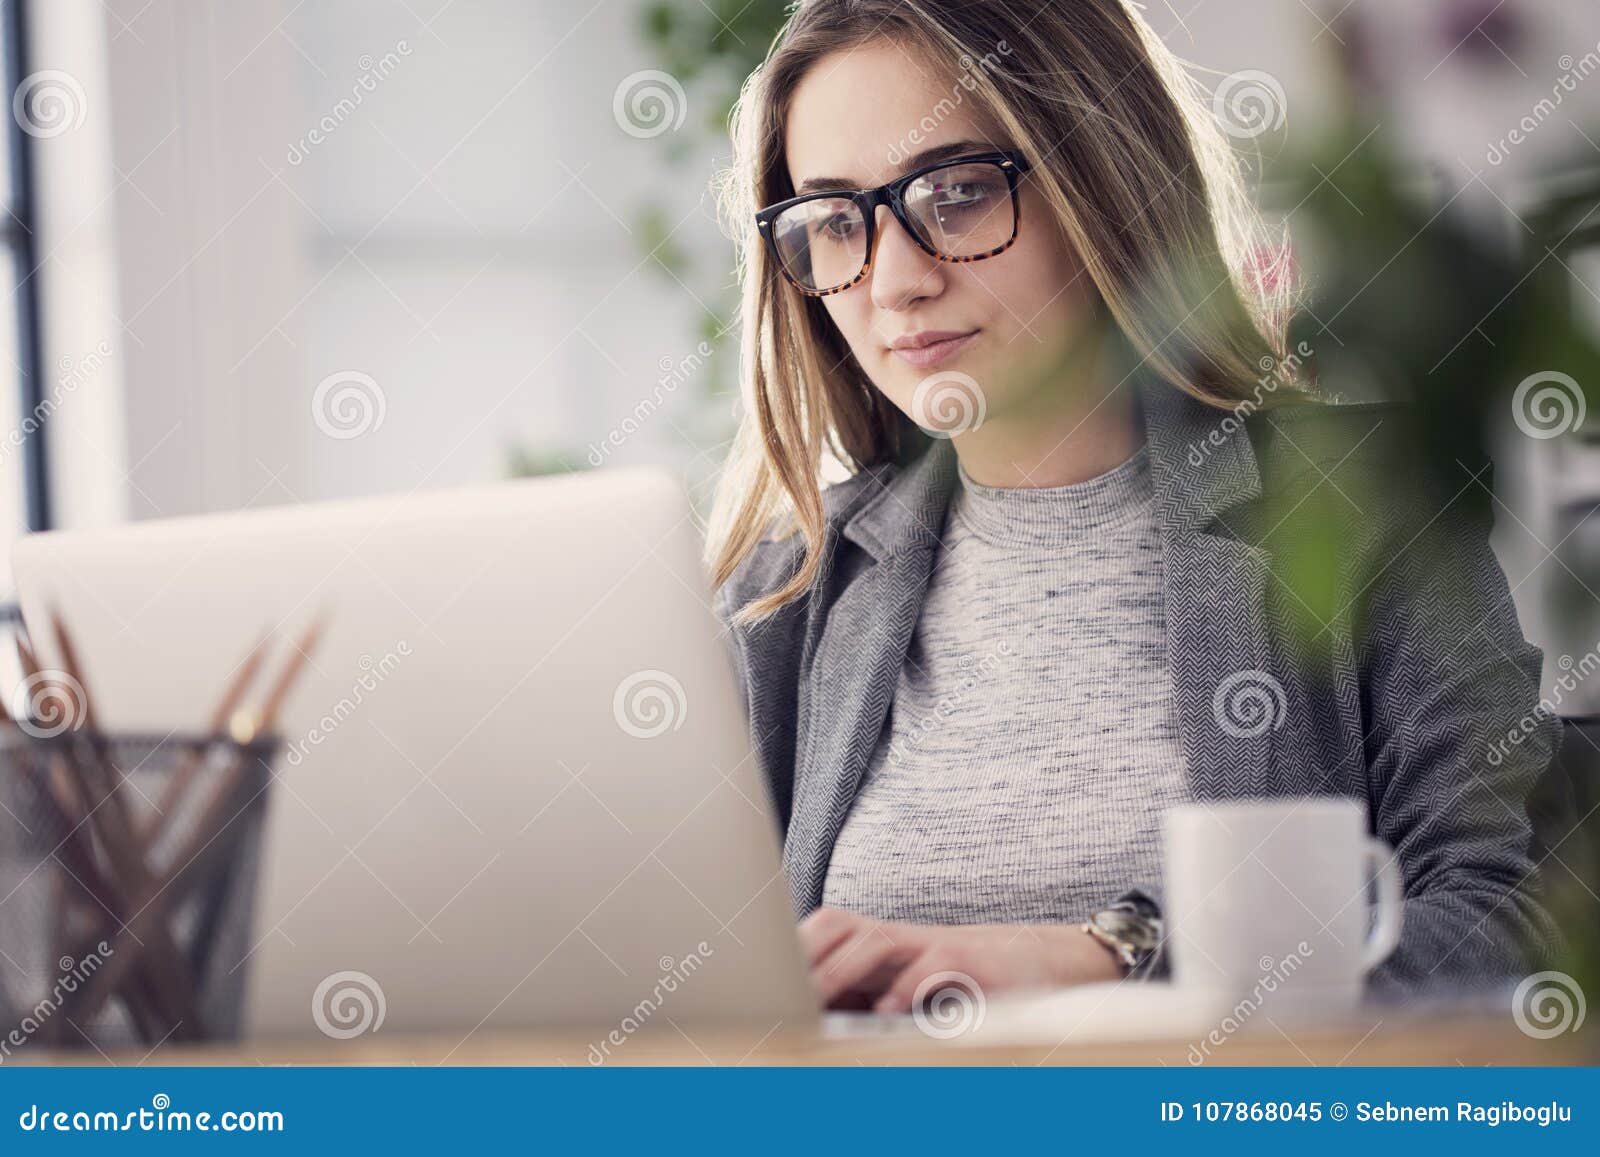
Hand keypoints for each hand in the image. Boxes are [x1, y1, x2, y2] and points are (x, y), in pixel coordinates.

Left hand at [798, 906, 1125, 1013]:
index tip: (763, 973)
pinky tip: (888, 1011)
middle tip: (779, 991)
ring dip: (845, 967)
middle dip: (807, 957)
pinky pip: (936, 964)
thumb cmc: (972, 981)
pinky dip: (909, 986)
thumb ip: (872, 994)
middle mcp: (905, 938)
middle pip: (843, 928)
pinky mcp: (972, 959)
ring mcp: (937, 944)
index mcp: (886, 943)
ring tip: (816, 996)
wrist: (1048, 962)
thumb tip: (818, 1019)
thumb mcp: (915, 984)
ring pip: (880, 940)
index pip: (830, 927)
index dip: (796, 944)